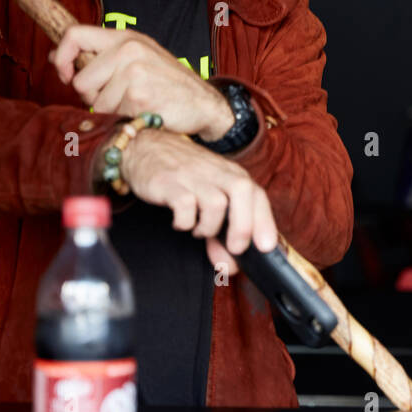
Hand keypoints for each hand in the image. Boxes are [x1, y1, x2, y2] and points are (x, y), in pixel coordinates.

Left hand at [51, 25, 233, 139]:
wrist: (205, 103)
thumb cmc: (168, 82)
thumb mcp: (137, 57)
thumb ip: (100, 55)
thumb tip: (53, 57)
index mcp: (125, 38)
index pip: (73, 35)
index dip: (61, 58)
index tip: (66, 76)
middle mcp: (128, 51)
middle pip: (81, 82)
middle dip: (93, 97)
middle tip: (118, 97)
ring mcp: (134, 73)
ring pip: (96, 105)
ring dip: (112, 112)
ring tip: (137, 104)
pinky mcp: (138, 97)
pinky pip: (112, 117)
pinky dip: (125, 121)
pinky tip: (145, 112)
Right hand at [117, 128, 278, 271]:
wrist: (146, 146)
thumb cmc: (184, 175)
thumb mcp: (209, 195)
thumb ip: (222, 230)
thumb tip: (230, 265)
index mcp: (232, 174)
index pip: (257, 195)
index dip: (265, 222)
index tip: (266, 247)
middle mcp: (216, 172)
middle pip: (243, 192)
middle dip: (244, 226)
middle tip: (235, 249)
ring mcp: (192, 175)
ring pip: (215, 202)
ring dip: (210, 227)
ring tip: (199, 231)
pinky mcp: (168, 182)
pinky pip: (184, 204)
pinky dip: (185, 222)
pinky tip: (182, 223)